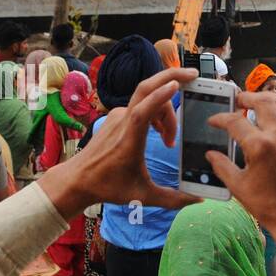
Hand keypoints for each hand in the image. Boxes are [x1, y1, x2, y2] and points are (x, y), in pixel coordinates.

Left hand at [40, 67, 202, 219]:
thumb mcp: (143, 196)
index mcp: (129, 139)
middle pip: (145, 87)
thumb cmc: (108, 187)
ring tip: (171, 138)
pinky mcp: (117, 117)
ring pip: (148, 99)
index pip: (144, 110)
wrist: (77, 180)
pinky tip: (160, 132)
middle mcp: (123, 121)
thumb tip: (197, 200)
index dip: (161, 96)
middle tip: (194, 74)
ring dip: (166, 111)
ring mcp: (118, 116)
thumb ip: (173, 199)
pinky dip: (156, 111)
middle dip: (171, 76)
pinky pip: (141, 105)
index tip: (177, 86)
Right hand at [206, 92, 275, 253]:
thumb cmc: (269, 207)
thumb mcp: (238, 187)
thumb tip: (211, 154)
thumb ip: (222, 166)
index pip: (235, 121)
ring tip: (256, 103)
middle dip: (246, 98)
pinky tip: (274, 119)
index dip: (220, 118)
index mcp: (260, 147)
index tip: (214, 121)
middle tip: (237, 101)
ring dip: (267, 99)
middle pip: (262, 101)